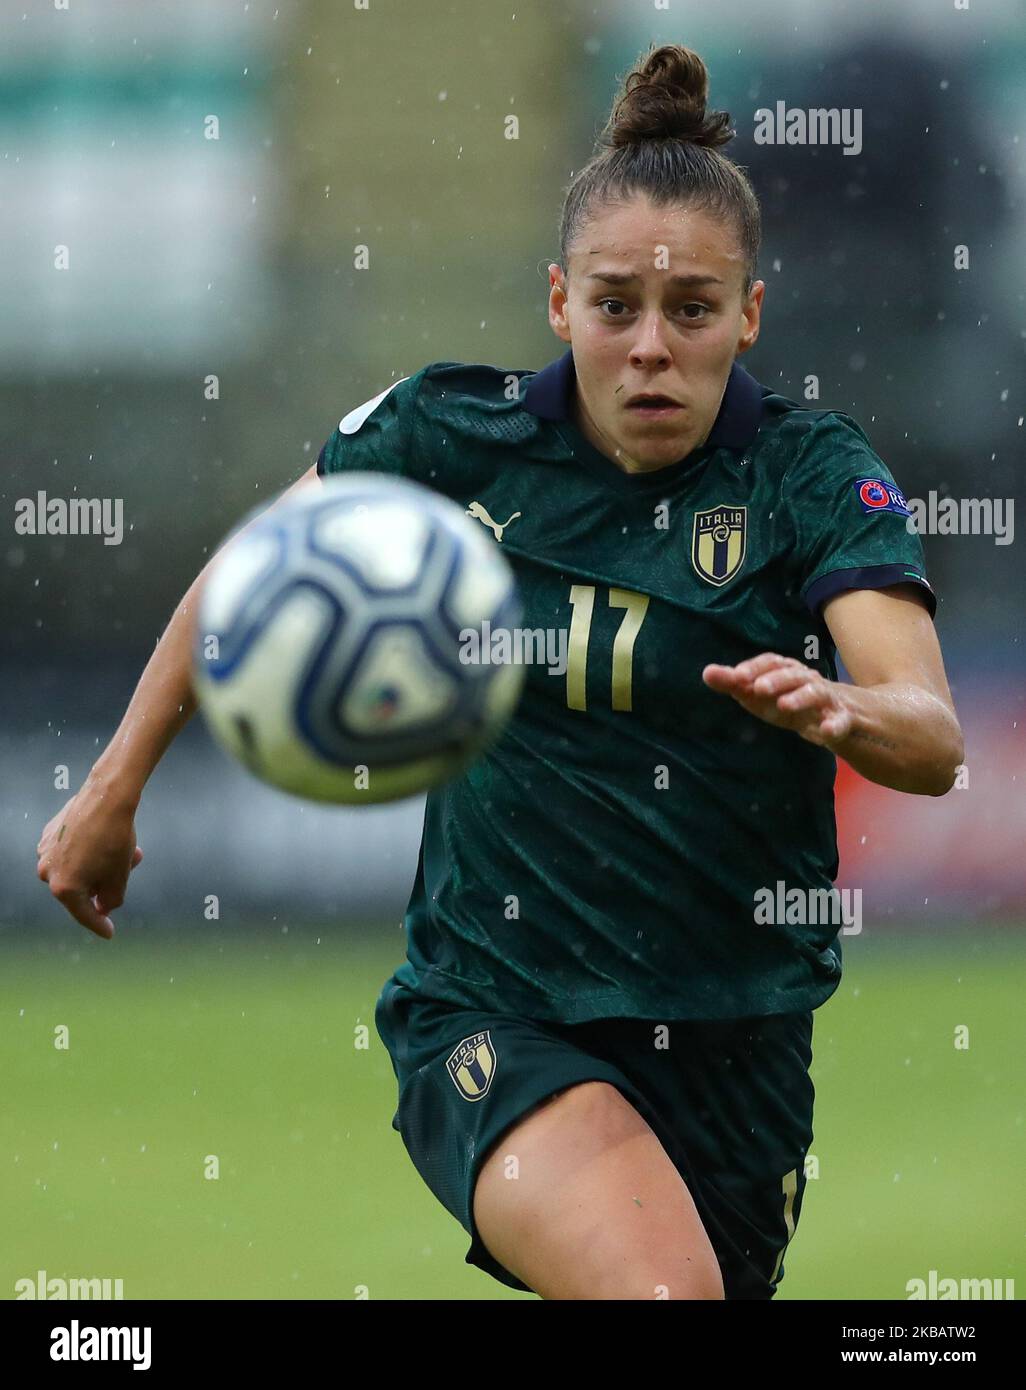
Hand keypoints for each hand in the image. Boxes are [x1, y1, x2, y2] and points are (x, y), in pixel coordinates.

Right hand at [36, 775, 143, 938]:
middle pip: (81, 888)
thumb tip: (103, 906)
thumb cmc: (114, 839)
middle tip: (129, 872)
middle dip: (107, 882)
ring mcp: (46, 851)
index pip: (84, 915)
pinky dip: (89, 850)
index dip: (100, 925)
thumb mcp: (119, 877)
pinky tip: (108, 839)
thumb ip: (111, 900)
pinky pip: (72, 850)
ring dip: (102, 864)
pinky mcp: (50, 833)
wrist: (107, 797)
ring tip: (130, 851)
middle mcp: (48, 871)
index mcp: (64, 888)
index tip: (110, 933)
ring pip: (78, 867)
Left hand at [702, 652, 853, 747]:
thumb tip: (707, 672)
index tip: (737, 676)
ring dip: (800, 698)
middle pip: (793, 674)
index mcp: (786, 670)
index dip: (754, 668)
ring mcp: (825, 699)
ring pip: (815, 693)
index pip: (771, 663)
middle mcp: (806, 680)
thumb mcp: (759, 694)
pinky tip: (825, 732)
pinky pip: (840, 721)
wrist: (832, 714)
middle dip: (776, 679)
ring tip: (783, 705)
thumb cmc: (786, 700)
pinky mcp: (840, 719)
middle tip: (758, 688)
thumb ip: (734, 684)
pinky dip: (834, 726)